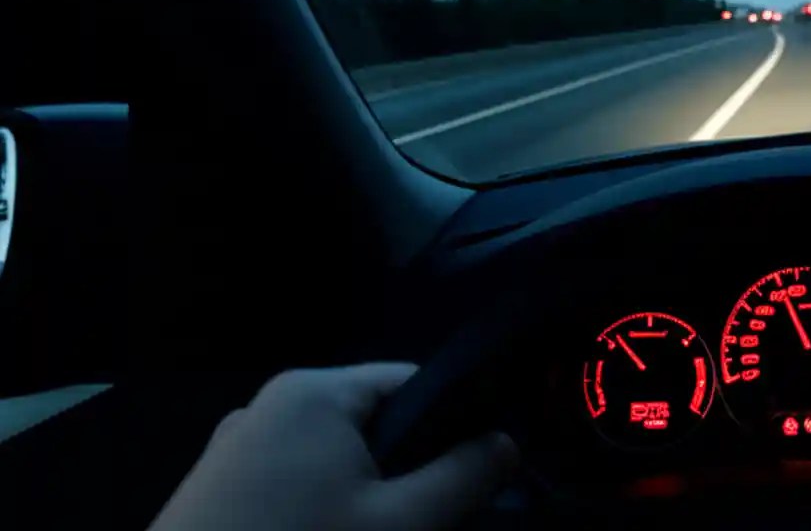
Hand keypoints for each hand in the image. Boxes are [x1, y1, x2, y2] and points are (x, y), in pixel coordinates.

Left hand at [149, 363, 518, 530]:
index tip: (478, 474)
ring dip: (367, 498)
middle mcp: (270, 405)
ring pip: (333, 460)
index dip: (456, 422)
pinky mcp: (217, 490)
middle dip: (409, 471)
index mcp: (314, 392)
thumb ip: (462, 477)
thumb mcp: (400, 525)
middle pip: (372, 423)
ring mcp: (236, 448)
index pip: (411, 382)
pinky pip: (293, 483)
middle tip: (427, 524)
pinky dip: (322, 511)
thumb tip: (505, 443)